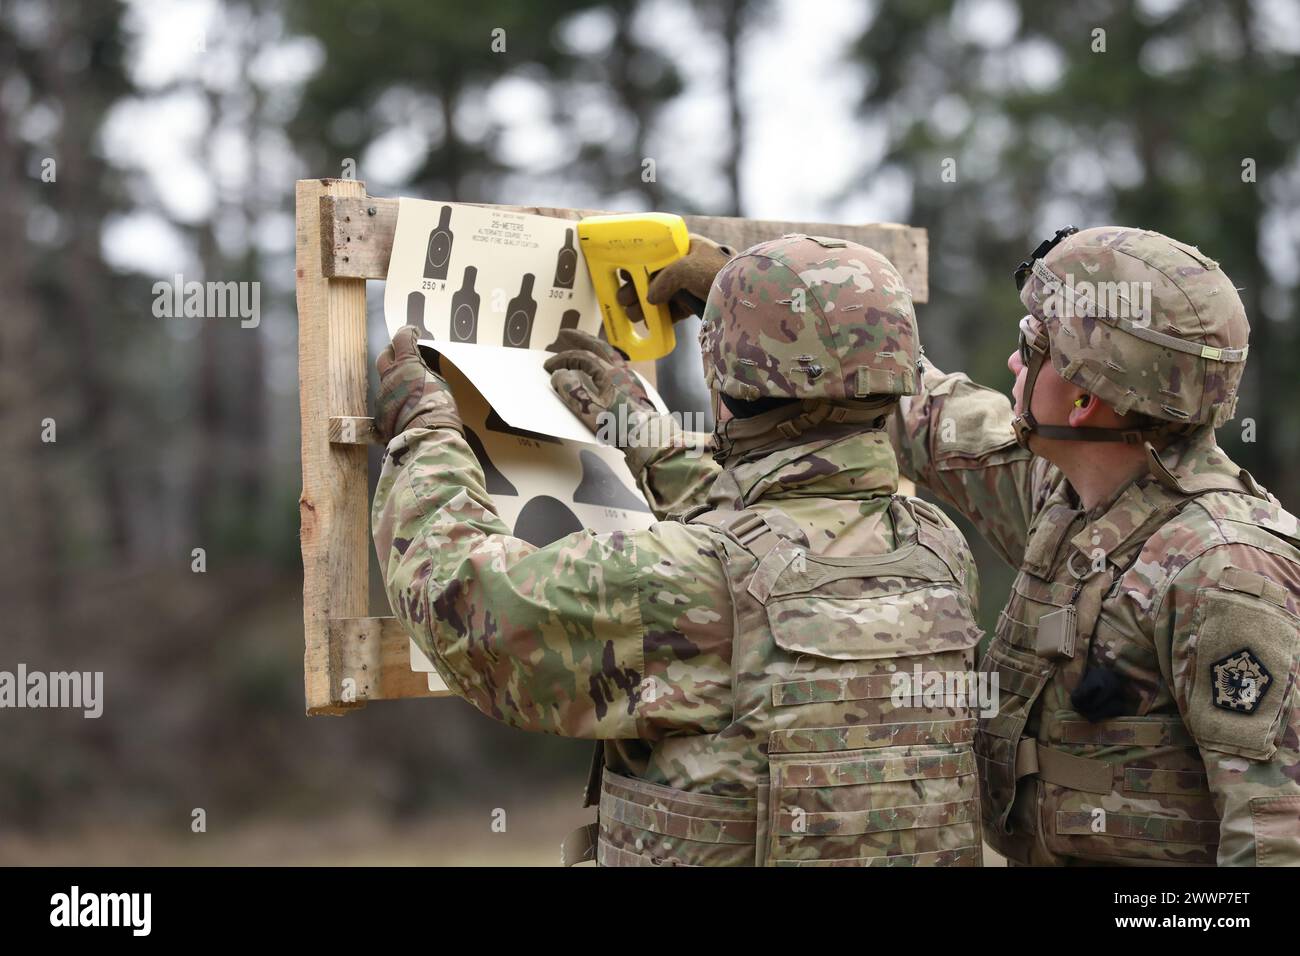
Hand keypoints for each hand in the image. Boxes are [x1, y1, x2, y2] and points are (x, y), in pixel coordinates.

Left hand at [375, 325, 462, 442]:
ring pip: (386, 381)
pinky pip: (386, 402)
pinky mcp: (380, 412)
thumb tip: (420, 373)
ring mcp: (383, 394)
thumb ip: (426, 374)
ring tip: (409, 388)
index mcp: (407, 365)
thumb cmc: (439, 408)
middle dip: (392, 353)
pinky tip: (406, 409)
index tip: (412, 332)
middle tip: (400, 354)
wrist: (427, 435)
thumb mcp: (439, 384)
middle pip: (384, 356)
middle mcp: (391, 376)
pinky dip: (395, 402)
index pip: (402, 339)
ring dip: (395, 381)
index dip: (407, 332)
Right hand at [544, 329, 655, 441]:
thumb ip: (572, 391)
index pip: (582, 357)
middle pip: (599, 347)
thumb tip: (559, 375)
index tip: (549, 366)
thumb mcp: (590, 411)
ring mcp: (630, 379)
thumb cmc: (620, 426)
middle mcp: (621, 371)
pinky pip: (618, 365)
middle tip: (565, 333)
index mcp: (609, 374)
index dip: (563, 359)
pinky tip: (602, 366)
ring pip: (611, 354)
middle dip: (581, 338)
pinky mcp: (635, 389)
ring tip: (584, 344)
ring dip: (595, 346)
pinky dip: (605, 359)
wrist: (649, 438)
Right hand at [614, 233, 735, 325]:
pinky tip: (648, 323)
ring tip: (633, 315)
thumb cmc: (718, 273)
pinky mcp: (693, 304)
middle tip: (624, 301)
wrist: (747, 296)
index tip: (623, 276)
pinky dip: (659, 317)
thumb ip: (663, 280)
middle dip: (636, 289)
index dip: (636, 265)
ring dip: (643, 305)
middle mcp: (684, 264)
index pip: (652, 254)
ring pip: (659, 295)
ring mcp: (689, 285)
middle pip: (652, 277)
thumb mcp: (685, 268)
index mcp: (683, 246)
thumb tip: (649, 298)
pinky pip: (671, 310)